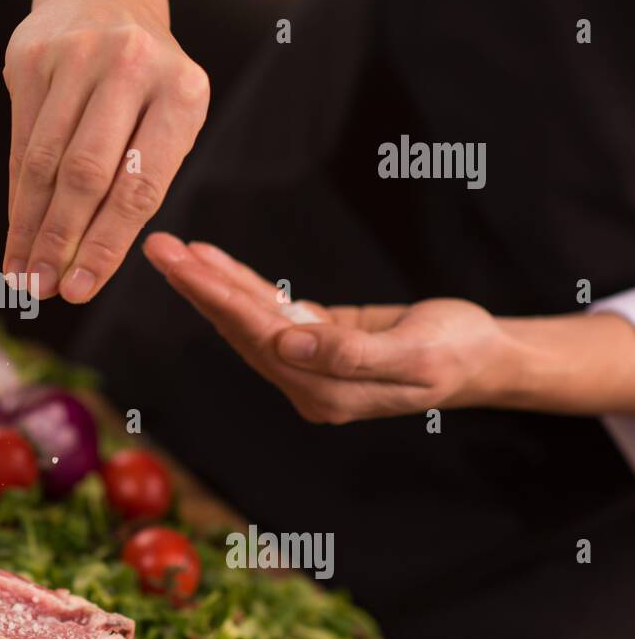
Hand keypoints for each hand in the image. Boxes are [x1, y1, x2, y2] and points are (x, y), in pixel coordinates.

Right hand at [2, 0, 209, 302]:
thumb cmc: (141, 84)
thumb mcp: (164, 121)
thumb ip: (136, 186)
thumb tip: (86, 268)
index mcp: (182, 91)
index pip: (140, 185)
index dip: (107, 245)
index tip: (81, 290)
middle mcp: (132, 67)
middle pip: (86, 175)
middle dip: (62, 242)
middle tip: (46, 290)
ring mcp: (77, 57)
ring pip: (44, 163)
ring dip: (30, 229)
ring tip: (24, 276)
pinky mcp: (31, 59)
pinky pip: (19, 143)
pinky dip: (15, 199)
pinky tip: (14, 237)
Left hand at [142, 232, 513, 422]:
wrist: (484, 358)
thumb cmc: (458, 354)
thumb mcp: (416, 354)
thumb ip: (349, 355)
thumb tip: (284, 345)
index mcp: (322, 392)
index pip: (256, 337)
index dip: (216, 297)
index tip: (180, 264)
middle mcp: (304, 382)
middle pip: (238, 327)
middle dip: (196, 285)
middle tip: (154, 246)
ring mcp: (306, 363)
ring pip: (246, 316)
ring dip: (208, 282)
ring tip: (171, 248)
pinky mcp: (314, 340)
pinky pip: (267, 307)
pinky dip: (238, 283)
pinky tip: (210, 261)